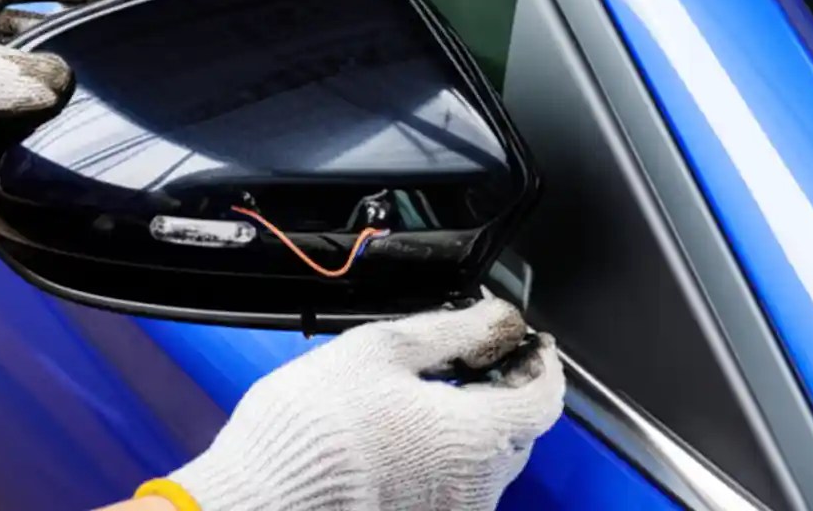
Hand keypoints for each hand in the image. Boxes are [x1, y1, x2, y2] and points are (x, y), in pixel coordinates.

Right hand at [163, 299, 564, 510]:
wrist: (266, 494)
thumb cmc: (318, 420)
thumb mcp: (383, 350)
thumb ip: (453, 332)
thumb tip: (497, 319)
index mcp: (477, 436)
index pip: (545, 399)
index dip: (542, 364)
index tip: (528, 344)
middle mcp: (476, 486)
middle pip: (517, 434)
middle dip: (506, 394)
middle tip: (478, 361)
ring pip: (484, 465)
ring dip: (473, 429)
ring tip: (432, 396)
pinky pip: (452, 487)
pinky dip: (444, 459)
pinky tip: (406, 436)